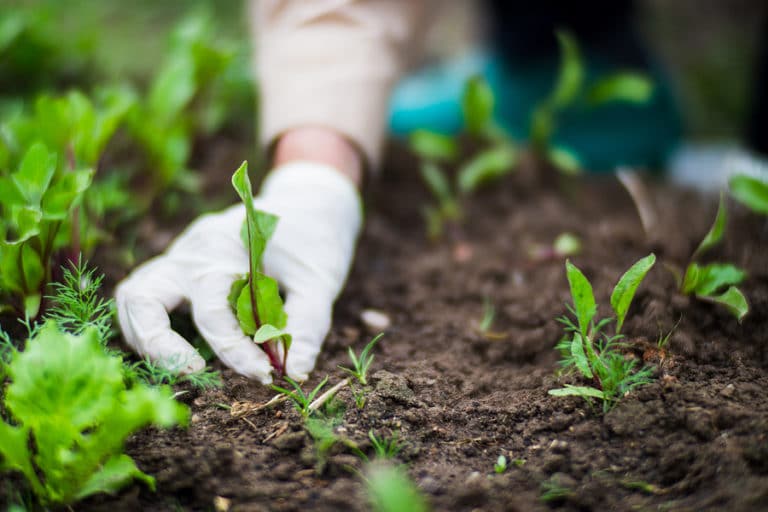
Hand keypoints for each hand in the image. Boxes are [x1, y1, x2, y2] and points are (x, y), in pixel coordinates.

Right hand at [115, 161, 361, 383]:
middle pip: (143, 298)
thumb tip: (296, 372)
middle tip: (194, 372)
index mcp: (224, 248)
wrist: (309, 203)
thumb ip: (306, 326)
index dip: (236, 352)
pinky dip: (153, 327)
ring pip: (135, 298)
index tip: (266, 374)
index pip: (214, 312)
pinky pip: (147, 298)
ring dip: (148, 339)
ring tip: (184, 366)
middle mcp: (191, 252)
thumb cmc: (314, 240)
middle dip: (160, 345)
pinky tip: (182, 350)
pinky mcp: (180, 266)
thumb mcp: (320, 281)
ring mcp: (180, 256)